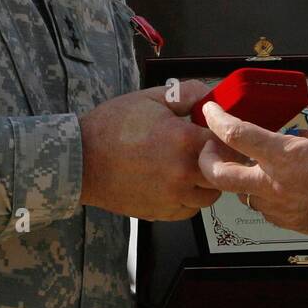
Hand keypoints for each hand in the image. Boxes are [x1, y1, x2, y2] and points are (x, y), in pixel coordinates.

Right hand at [79, 81, 213, 218]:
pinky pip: (190, 209)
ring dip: (207, 181)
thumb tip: (209, 94)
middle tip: (209, 150)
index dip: (226, 134)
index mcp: (185, 140)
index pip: (227, 140)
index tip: (218, 131)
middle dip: (220, 159)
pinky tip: (176, 183)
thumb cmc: (112, 126)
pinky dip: (189, 198)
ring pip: (210, 195)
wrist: (80, 160)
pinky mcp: (162, 213)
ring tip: (191, 167)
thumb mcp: (150, 99)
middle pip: (224, 170)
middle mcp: (184, 172)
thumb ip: (185, 94)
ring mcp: (174, 196)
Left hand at [196, 102, 307, 244]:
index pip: (235, 134)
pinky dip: (261, 194)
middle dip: (207, 160)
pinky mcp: (286, 222)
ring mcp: (277, 206)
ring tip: (249, 165)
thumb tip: (299, 138)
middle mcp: (273, 183)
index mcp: (284, 155)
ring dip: (238, 178)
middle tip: (211, 149)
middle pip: (219, 175)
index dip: (217, 119)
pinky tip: (274, 184)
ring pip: (240, 193)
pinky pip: (262, 207)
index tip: (211, 112)